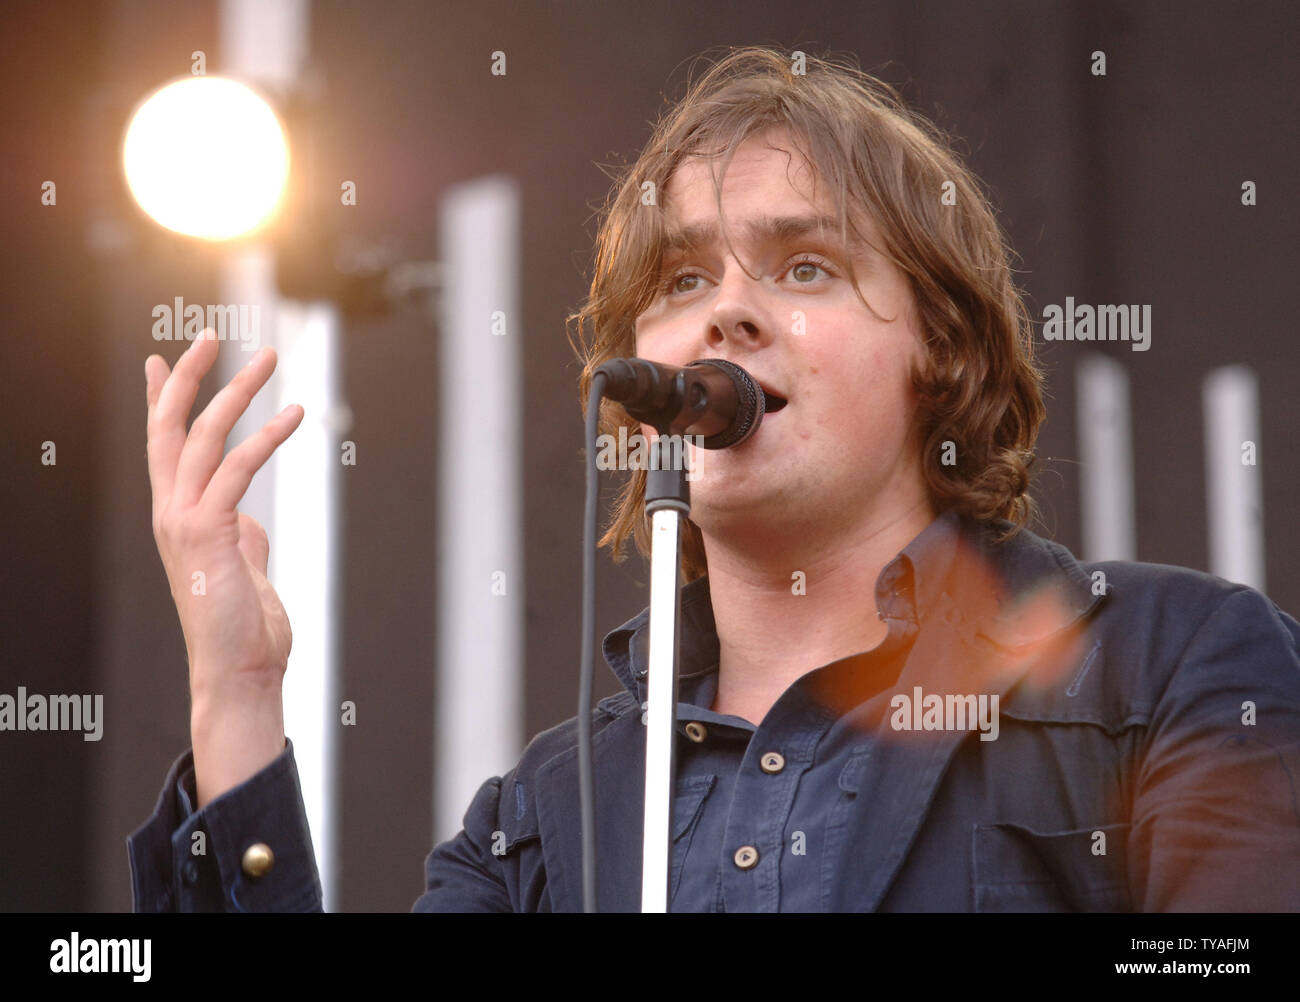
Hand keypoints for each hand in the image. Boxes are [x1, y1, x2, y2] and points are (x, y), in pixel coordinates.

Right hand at [145, 329, 304, 803]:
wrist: (239, 671)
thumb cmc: (244, 628)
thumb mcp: (243, 570)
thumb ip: (241, 538)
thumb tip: (249, 519)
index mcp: (178, 517)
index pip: (165, 446)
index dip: (163, 401)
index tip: (160, 360)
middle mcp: (171, 512)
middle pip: (171, 428)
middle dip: (188, 378)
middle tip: (208, 334)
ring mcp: (184, 521)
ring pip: (205, 437)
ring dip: (237, 392)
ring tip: (268, 358)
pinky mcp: (208, 532)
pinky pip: (240, 468)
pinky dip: (268, 436)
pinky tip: (295, 413)